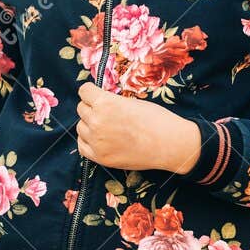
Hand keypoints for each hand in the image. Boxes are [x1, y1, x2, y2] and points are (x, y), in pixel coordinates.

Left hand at [76, 81, 200, 172]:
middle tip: (106, 113)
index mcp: (105, 103)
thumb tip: (97, 101)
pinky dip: (88, 141)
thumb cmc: (155, 119)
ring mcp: (97, 141)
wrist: (169, 144)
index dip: (91, 92)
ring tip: (107, 127)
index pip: (83, 92)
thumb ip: (110, 101)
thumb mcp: (131, 102)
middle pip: (81, 109)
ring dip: (89, 125)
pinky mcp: (100, 157)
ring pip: (81, 127)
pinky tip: (100, 140)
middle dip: (91, 108)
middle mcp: (97, 121)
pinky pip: (82, 146)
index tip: (96, 95)